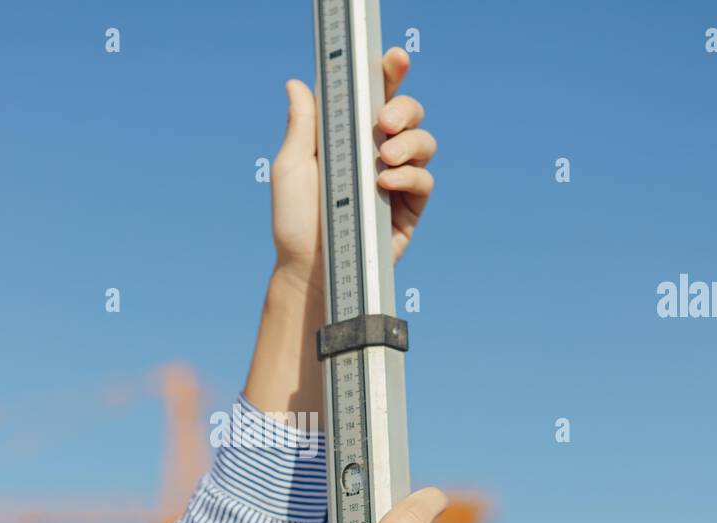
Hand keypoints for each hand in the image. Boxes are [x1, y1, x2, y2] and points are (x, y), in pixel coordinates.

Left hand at [270, 46, 437, 295]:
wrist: (310, 269)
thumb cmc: (295, 221)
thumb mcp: (292, 167)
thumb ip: (303, 125)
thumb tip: (297, 83)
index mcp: (350, 136)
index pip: (375, 96)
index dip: (389, 73)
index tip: (393, 58)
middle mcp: (377, 153)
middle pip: (409, 113)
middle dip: (403, 107)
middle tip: (382, 122)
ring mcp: (397, 180)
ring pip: (424, 142)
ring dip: (409, 142)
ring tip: (382, 157)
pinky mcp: (409, 209)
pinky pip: (425, 180)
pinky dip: (409, 175)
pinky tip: (385, 182)